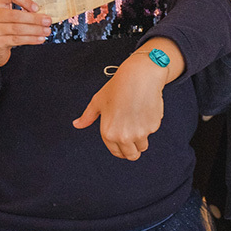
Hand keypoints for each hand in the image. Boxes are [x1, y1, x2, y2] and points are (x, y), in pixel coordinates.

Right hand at [0, 0, 49, 99]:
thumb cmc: (1, 29)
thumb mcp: (6, 15)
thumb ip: (20, 10)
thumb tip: (42, 12)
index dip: (24, 0)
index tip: (36, 7)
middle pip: (16, 15)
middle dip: (35, 18)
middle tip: (48, 20)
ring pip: (18, 28)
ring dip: (35, 30)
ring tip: (47, 31)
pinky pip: (16, 40)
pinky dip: (31, 39)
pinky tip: (40, 39)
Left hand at [72, 40, 181, 160]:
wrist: (140, 75)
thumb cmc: (118, 86)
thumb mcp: (98, 100)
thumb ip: (87, 116)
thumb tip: (77, 124)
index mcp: (109, 133)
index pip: (117, 153)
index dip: (120, 149)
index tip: (123, 143)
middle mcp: (124, 137)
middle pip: (132, 155)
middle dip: (132, 149)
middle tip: (132, 135)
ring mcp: (140, 133)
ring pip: (143, 145)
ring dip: (141, 137)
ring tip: (137, 119)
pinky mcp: (153, 126)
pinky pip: (151, 131)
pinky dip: (149, 124)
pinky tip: (144, 110)